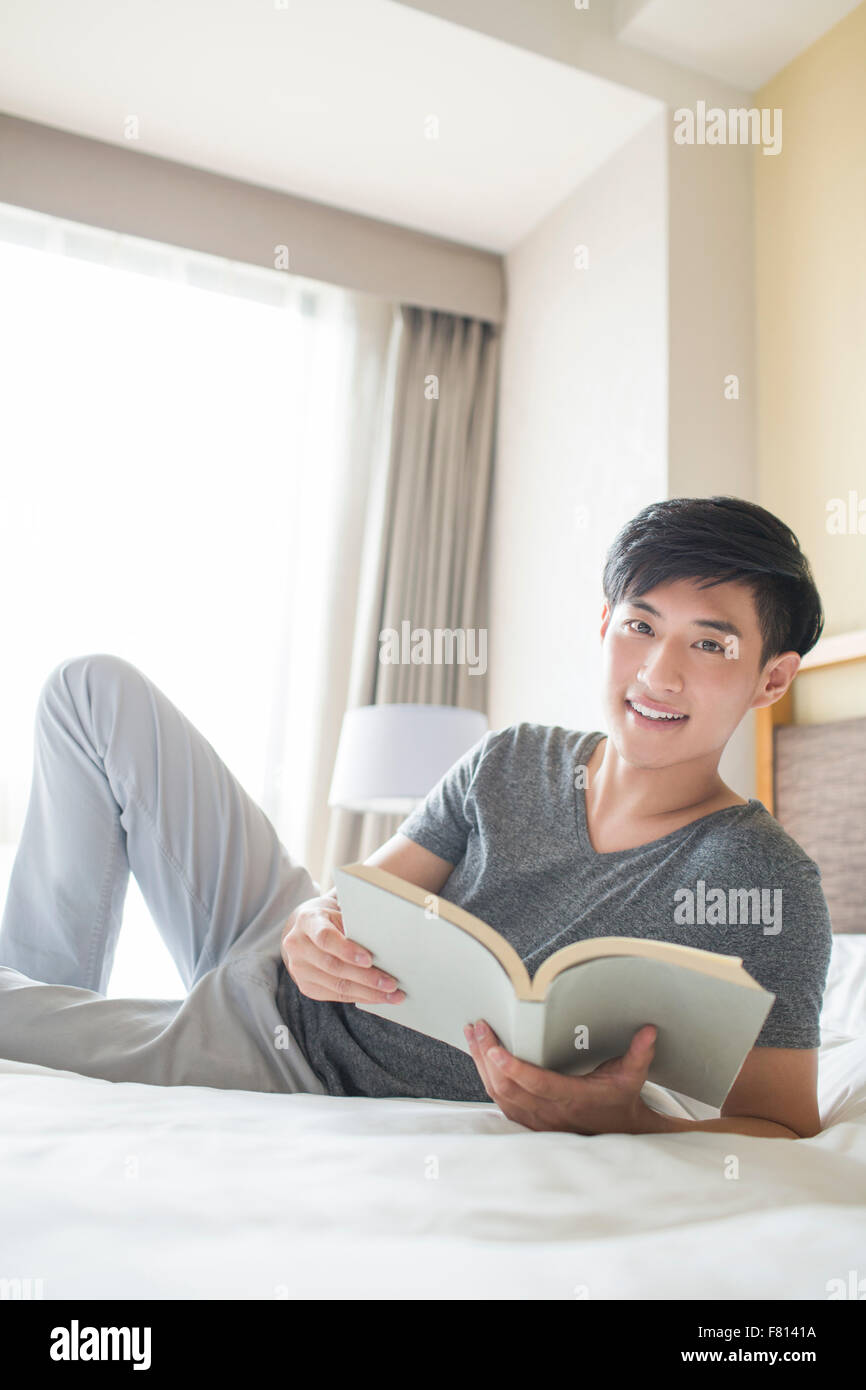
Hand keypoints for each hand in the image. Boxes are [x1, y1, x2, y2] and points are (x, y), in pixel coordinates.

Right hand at [280, 892, 404, 1005]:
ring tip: (392, 995)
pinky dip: (360, 997)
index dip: (347, 950)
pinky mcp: (306, 986)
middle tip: (392, 984)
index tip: (369, 959)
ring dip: (368, 993)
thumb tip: (387, 940)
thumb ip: (355, 923)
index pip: (325, 938)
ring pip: (337, 985)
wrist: (304, 931)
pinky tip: (378, 997)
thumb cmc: (331, 918)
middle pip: (334, 966)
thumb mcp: (339, 911)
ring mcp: (300, 969)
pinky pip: (336, 995)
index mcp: (308, 921)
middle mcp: (298, 946)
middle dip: (366, 977)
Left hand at [464, 1019, 657, 1134]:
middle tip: (478, 1027)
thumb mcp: (633, 1076)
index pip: (537, 1084)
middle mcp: (550, 1112)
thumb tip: (649, 1030)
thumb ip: (639, 1054)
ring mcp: (537, 1119)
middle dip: (488, 1055)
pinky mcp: (529, 1120)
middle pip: (508, 1087)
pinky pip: (500, 1101)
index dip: (514, 1068)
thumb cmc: (621, 1099)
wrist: (619, 1133)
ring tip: (472, 1035)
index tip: (495, 1049)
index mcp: (573, 1098)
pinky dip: (486, 1078)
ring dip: (482, 1064)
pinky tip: (479, 1057)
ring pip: (499, 1094)